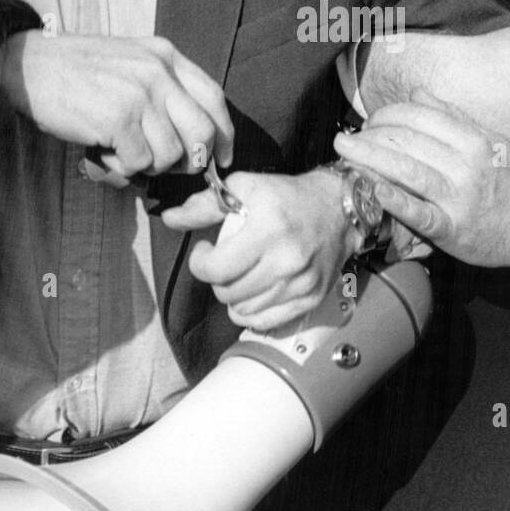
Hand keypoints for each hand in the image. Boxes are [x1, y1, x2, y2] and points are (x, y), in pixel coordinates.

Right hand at [0, 32, 233, 177]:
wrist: (28, 65)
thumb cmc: (76, 70)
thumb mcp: (130, 60)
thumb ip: (161, 86)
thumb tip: (190, 134)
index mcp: (165, 56)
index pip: (214, 98)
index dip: (224, 134)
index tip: (221, 157)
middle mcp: (159, 72)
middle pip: (203, 132)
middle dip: (191, 160)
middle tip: (168, 168)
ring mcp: (140, 95)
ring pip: (172, 154)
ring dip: (148, 165)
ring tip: (121, 150)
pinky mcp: (119, 119)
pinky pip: (140, 162)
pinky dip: (123, 166)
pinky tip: (104, 151)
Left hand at [161, 169, 356, 330]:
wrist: (339, 208)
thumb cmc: (287, 196)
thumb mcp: (245, 188)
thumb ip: (204, 205)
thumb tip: (170, 219)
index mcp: (268, 229)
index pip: (216, 269)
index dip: (200, 263)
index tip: (205, 251)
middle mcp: (286, 260)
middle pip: (227, 292)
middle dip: (216, 278)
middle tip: (224, 262)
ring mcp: (301, 283)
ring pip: (243, 310)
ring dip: (234, 296)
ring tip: (241, 275)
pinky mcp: (311, 298)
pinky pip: (266, 322)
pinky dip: (252, 312)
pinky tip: (254, 292)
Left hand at [334, 90, 509, 270]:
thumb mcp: (492, 141)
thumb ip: (454, 117)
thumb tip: (418, 94)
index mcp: (473, 138)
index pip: (419, 116)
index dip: (388, 114)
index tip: (371, 120)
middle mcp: (464, 164)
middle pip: (407, 140)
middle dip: (371, 135)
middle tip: (347, 138)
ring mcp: (458, 197)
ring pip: (406, 170)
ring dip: (369, 159)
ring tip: (344, 153)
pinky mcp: (452, 229)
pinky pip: (417, 212)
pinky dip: (392, 200)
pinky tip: (370, 189)